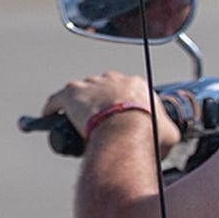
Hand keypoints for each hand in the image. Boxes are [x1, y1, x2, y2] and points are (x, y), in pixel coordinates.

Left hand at [41, 71, 178, 155]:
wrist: (128, 130)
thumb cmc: (150, 133)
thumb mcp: (169, 134)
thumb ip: (167, 131)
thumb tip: (166, 138)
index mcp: (137, 85)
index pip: (128, 93)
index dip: (124, 108)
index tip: (122, 121)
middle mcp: (113, 79)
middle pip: (104, 90)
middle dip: (102, 104)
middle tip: (102, 124)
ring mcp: (91, 84)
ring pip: (81, 93)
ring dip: (79, 106)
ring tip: (77, 123)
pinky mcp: (71, 94)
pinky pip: (57, 100)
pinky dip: (52, 108)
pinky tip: (49, 116)